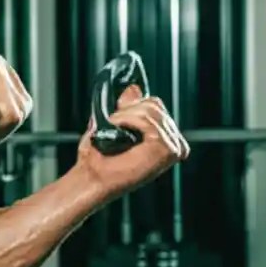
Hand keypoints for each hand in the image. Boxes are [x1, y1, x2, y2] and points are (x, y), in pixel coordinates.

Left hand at [74, 85, 189, 198]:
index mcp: (166, 140)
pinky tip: (115, 128)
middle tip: (112, 123)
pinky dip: (126, 119)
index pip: (156, 105)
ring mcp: (173, 148)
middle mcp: (174, 145)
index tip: (116, 117)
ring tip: (111, 128)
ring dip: (124, 115)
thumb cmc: (97, 159)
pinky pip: (148, 120)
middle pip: (155, 105)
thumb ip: (126, 107)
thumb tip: (134, 88)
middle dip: (128, 109)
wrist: (91, 179)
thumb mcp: (110, 125)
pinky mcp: (167, 150)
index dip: (133, 105)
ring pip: (151, 110)